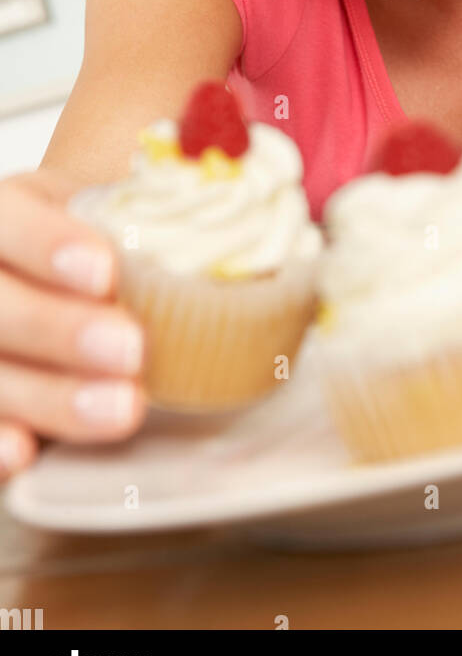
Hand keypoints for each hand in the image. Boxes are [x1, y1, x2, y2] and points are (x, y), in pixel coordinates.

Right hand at [0, 168, 146, 482]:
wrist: (68, 275)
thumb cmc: (102, 241)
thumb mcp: (116, 207)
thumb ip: (155, 209)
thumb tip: (243, 203)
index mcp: (3, 213)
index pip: (6, 220)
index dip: (47, 244)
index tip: (106, 271)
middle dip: (60, 329)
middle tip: (131, 349)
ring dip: (51, 395)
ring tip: (123, 408)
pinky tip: (27, 452)